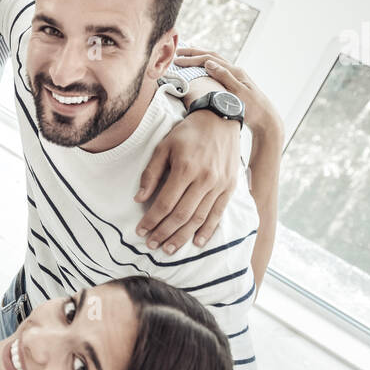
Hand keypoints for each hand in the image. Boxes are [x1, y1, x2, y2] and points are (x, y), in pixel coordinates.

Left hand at [134, 104, 241, 253]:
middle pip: (181, 215)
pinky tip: (196, 242)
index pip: (165, 203)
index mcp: (185, 169)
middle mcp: (204, 179)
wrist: (220, 120)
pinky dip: (207, 230)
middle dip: (164, 233)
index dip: (152, 220)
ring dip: (183, 237)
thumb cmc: (188, 133)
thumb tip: (139, 199)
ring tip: (169, 249)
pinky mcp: (230, 188)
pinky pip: (218, 214)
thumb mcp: (164, 146)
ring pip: (199, 218)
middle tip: (152, 245)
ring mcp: (219, 185)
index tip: (140, 231)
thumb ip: (151, 173)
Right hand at [178, 48, 283, 144]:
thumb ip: (224, 76)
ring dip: (200, 57)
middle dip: (194, 53)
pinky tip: (201, 67)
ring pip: (215, 61)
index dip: (192, 59)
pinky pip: (217, 69)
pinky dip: (206, 65)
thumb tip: (208, 63)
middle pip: (211, 56)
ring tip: (187, 54)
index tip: (177, 61)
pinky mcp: (234, 84)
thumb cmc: (253, 109)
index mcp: (235, 71)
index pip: (209, 60)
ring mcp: (235, 77)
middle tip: (178, 52)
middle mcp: (235, 71)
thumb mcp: (238, 93)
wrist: (266, 119)